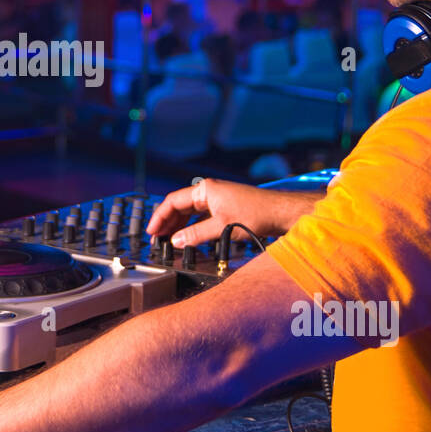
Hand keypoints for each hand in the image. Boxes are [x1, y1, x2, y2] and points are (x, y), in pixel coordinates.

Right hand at [147, 178, 278, 247]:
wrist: (279, 212)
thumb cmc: (256, 213)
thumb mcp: (222, 227)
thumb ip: (196, 235)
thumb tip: (176, 241)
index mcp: (204, 190)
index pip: (173, 201)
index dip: (159, 217)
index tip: (152, 231)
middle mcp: (208, 192)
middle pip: (179, 207)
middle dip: (167, 223)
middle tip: (157, 239)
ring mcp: (216, 200)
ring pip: (189, 213)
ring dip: (179, 226)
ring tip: (169, 240)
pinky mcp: (224, 208)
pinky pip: (200, 217)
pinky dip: (192, 227)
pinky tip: (189, 239)